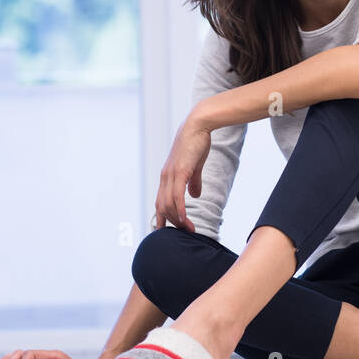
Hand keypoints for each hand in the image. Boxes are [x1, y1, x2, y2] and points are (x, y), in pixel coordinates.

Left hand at [156, 102, 215, 232]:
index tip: (169, 230)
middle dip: (172, 222)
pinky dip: (179, 209)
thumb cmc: (197, 143)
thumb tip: (195, 196)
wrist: (198, 126)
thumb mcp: (195, 166)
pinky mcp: (179, 172)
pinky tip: (184, 219)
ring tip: (189, 229)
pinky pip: (176, 196)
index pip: (161, 202)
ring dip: (177, 219)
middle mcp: (165, 177)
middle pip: (162, 206)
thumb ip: (194, 182)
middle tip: (186, 232)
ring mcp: (171, 175)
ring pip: (168, 204)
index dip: (163, 217)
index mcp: (167, 176)